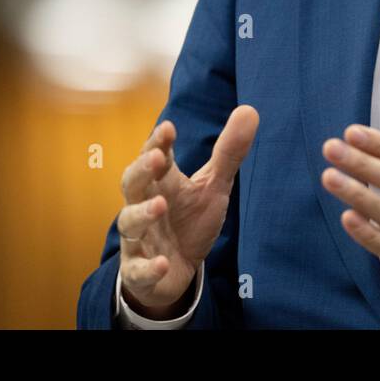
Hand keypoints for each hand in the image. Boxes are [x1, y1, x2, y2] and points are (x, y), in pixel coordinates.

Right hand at [117, 105, 258, 318]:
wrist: (176, 270)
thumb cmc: (190, 220)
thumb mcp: (214, 185)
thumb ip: (228, 152)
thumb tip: (250, 109)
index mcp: (162, 182)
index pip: (154, 156)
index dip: (158, 142)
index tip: (169, 128)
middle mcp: (143, 205)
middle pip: (133, 183)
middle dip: (142, 170)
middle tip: (157, 157)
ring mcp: (139, 238)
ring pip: (129, 223)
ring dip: (141, 213)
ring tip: (160, 205)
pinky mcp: (139, 271)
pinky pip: (138, 270)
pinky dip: (147, 268)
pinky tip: (162, 263)